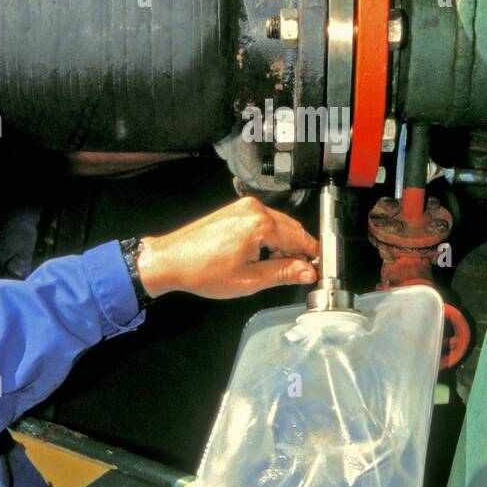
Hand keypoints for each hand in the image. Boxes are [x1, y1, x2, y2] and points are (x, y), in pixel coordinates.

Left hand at [136, 197, 318, 299]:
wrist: (171, 260)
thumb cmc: (203, 271)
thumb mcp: (249, 280)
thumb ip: (283, 273)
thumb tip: (308, 271)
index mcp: (260, 224)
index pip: (300, 238)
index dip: (310, 256)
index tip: (315, 270)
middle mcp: (254, 209)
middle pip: (291, 228)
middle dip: (296, 251)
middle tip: (292, 274)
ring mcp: (243, 206)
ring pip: (278, 225)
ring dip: (281, 244)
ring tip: (267, 267)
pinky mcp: (235, 209)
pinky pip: (263, 221)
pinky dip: (267, 237)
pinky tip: (257, 255)